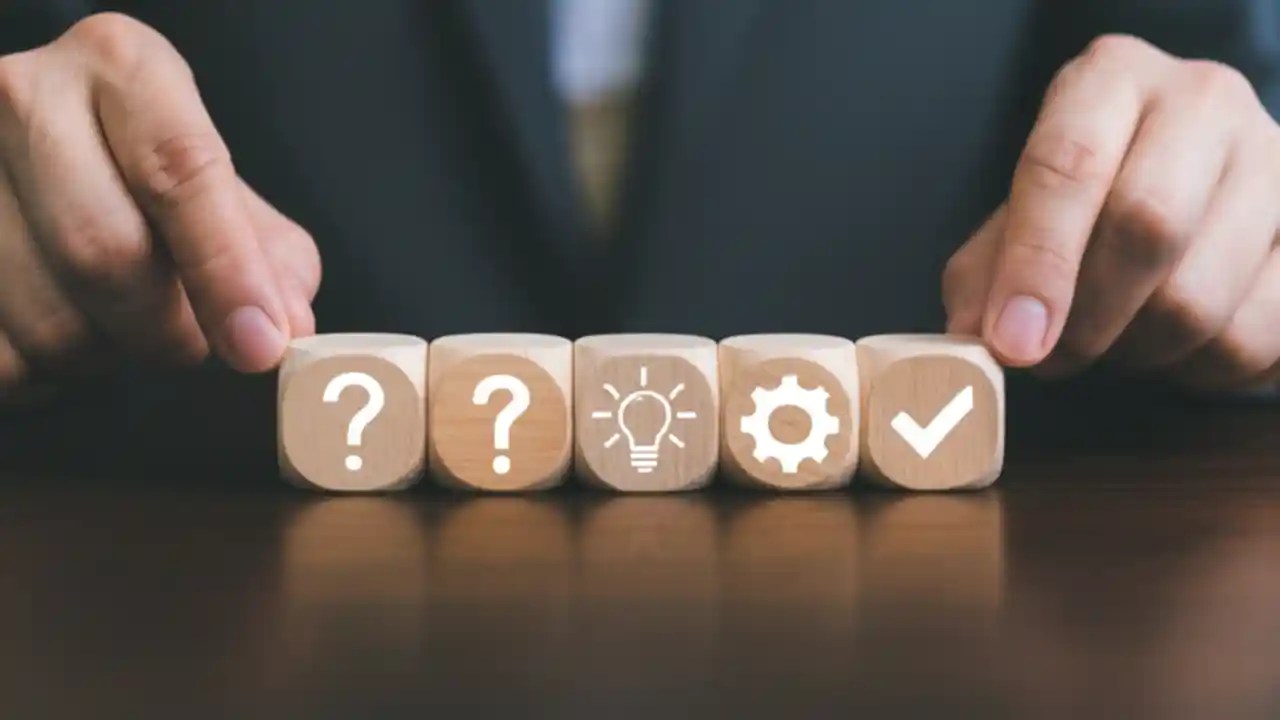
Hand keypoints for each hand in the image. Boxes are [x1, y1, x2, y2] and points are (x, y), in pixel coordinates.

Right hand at [0, 13, 319, 398]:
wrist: (51, 163)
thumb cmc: (151, 183)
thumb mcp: (228, 198)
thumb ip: (271, 260)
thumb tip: (282, 325)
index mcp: (121, 68)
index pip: (181, 172)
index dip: (226, 270)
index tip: (259, 344)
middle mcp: (27, 97)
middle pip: (105, 253)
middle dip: (168, 331)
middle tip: (191, 343)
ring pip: (48, 319)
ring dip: (106, 357)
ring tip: (119, 325)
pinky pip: (4, 355)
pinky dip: (49, 374)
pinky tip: (69, 330)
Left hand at [944, 35, 1279, 391]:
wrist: (1187, 190)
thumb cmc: (1084, 205)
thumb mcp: (1018, 220)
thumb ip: (986, 274)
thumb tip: (973, 339)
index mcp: (1111, 80)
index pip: (1067, 164)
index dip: (1035, 264)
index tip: (1013, 342)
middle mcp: (1202, 101)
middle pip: (1146, 225)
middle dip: (1085, 319)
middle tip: (1050, 359)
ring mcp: (1273, 162)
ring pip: (1199, 297)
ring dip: (1136, 352)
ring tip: (1110, 345)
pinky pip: (1251, 337)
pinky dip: (1194, 369)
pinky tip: (1169, 349)